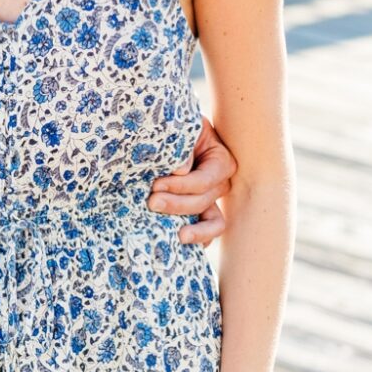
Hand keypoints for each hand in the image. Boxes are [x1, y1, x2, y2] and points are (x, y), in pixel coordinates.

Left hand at [147, 115, 234, 245]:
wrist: (168, 133)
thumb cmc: (175, 129)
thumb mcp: (180, 131)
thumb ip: (180, 148)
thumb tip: (180, 170)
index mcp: (221, 160)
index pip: (204, 180)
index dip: (181, 186)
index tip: (156, 184)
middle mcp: (220, 183)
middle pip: (203, 201)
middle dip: (177, 204)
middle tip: (151, 202)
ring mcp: (213, 199)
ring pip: (214, 222)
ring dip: (196, 230)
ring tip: (178, 235)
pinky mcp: (202, 212)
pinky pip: (208, 230)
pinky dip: (199, 238)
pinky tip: (182, 242)